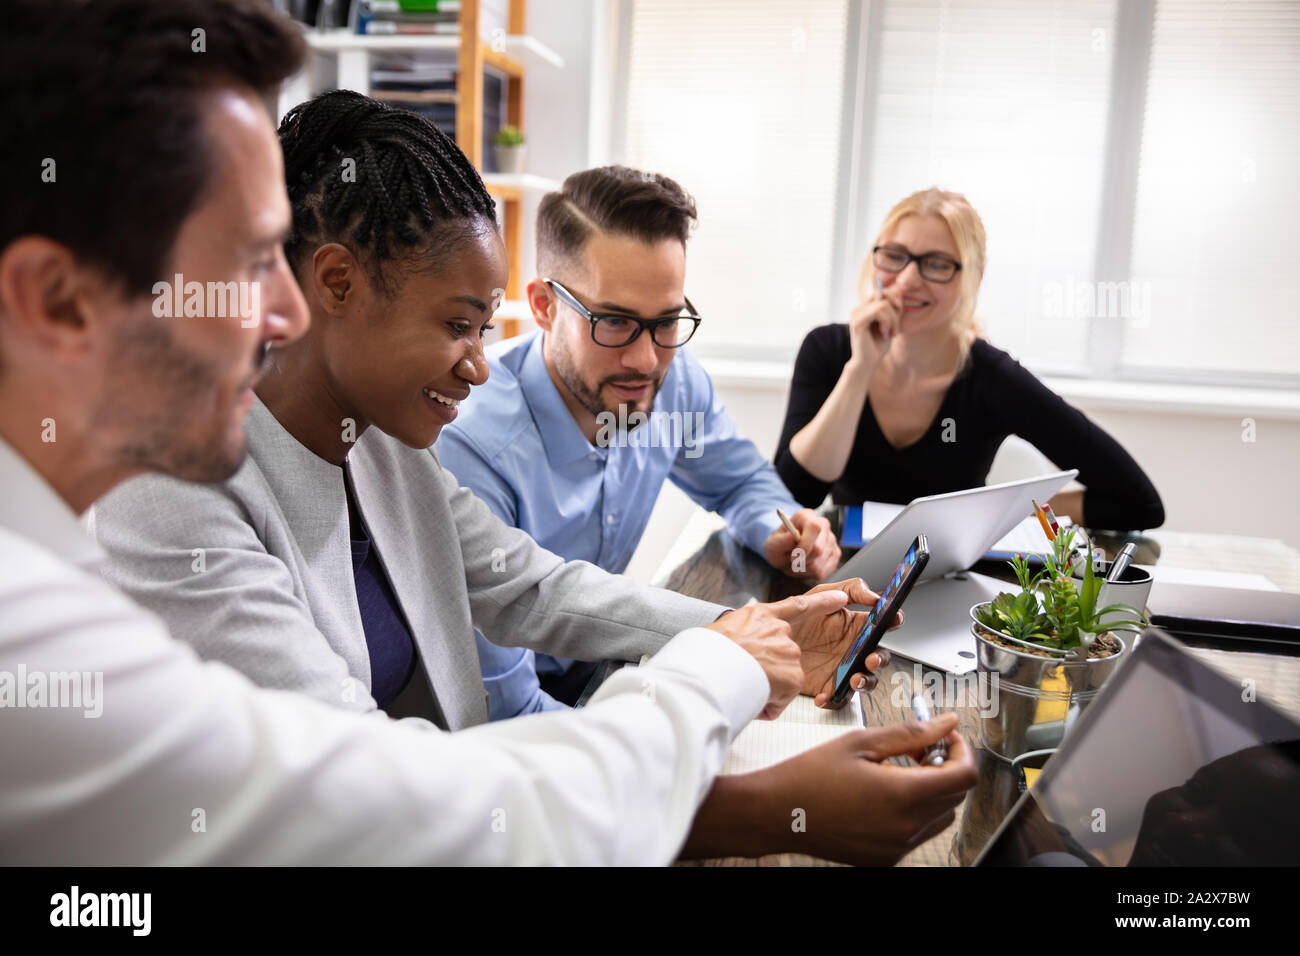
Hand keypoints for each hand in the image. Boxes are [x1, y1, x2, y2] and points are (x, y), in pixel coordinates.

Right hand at [707, 599, 825, 719]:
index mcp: (761, 615)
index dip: (822, 602)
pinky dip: (767, 704)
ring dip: (766, 686)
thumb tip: (738, 646)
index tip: (841, 598)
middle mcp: (780, 630)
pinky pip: (781, 699)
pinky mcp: (794, 676)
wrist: (710, 666)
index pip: (798, 605)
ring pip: (783, 678)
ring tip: (741, 684)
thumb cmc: (706, 651)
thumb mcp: (723, 629)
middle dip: (769, 669)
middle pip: (784, 654)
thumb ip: (742, 632)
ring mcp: (789, 652)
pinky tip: (751, 696)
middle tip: (745, 675)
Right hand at [746, 713, 976, 865]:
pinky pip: (916, 834)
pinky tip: (883, 795)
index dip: (962, 751)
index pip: (964, 776)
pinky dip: (913, 812)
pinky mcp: (885, 859)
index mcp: (903, 795)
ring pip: (940, 817)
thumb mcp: (861, 743)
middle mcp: (906, 828)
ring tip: (898, 772)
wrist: (777, 813)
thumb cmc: (812, 775)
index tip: (946, 738)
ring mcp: (897, 848)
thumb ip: (910, 734)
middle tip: (917, 749)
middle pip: (955, 796)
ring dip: (932, 791)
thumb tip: (946, 724)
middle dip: (946, 767)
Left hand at [762, 508, 840, 580]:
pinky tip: (804, 566)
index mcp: (807, 516)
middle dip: (801, 560)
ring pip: (819, 564)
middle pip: (818, 549)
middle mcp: (823, 525)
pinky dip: (809, 574)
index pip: (814, 528)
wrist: (785, 551)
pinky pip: (822, 572)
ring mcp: (831, 541)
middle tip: (790, 561)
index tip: (792, 557)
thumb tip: (791, 537)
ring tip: (795, 563)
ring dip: (803, 568)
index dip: (805, 545)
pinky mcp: (835, 555)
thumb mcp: (773, 543)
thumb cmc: (779, 545)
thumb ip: (781, 541)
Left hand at [779, 577, 903, 705]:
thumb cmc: (796, 617)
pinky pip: (839, 697)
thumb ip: (848, 589)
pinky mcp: (829, 685)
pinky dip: (834, 698)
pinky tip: (823, 695)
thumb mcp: (819, 593)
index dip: (893, 620)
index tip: (893, 619)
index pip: (883, 623)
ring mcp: (843, 668)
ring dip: (865, 681)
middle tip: (870, 658)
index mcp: (855, 625)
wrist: (769, 641)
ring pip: (866, 679)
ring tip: (854, 679)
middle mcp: (853, 648)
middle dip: (879, 658)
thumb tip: (873, 596)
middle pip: (879, 655)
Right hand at [847, 282, 901, 374]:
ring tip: (889, 333)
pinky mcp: (857, 322)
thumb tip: (898, 295)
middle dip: (895, 312)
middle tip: (895, 329)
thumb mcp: (890, 324)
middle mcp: (858, 309)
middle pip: (883, 296)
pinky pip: (878, 312)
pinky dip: (886, 323)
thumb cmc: (878, 345)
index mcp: (864, 309)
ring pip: (883, 305)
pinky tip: (884, 334)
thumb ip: (892, 310)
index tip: (900, 310)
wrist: (868, 363)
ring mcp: (856, 314)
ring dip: (892, 320)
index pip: (881, 291)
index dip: (894, 297)